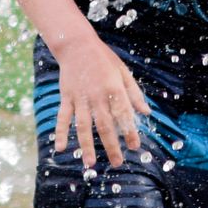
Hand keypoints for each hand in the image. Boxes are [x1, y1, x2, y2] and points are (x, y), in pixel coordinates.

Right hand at [50, 31, 149, 171]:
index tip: (134, 147)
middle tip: (117, 163)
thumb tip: (147, 113)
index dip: (129, 131)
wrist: (76, 44)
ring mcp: (80, 97)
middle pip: (105, 124)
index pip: (123, 114)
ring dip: (86, 145)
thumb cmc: (103, 58)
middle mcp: (97, 95)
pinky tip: (60, 148)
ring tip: (90, 164)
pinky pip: (63, 117)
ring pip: (83, 125)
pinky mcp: (66, 96)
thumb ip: (134, 93)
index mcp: (113, 87)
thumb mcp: (123, 71)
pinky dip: (60, 132)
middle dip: (111, 145)